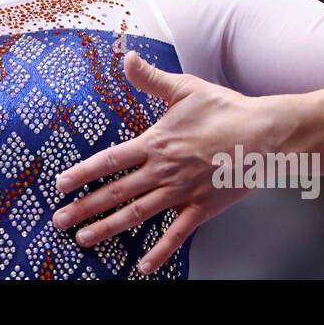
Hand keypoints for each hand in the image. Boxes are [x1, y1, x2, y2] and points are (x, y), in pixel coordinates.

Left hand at [51, 50, 280, 274]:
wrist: (265, 134)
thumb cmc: (225, 110)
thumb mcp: (184, 89)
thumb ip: (151, 80)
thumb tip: (126, 58)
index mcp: (156, 143)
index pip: (110, 160)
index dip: (83, 173)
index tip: (60, 185)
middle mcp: (163, 171)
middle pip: (116, 192)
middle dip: (84, 207)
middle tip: (59, 220)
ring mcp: (182, 192)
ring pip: (137, 214)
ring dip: (108, 227)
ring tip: (84, 239)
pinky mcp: (202, 208)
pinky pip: (177, 235)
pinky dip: (159, 251)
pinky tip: (143, 266)